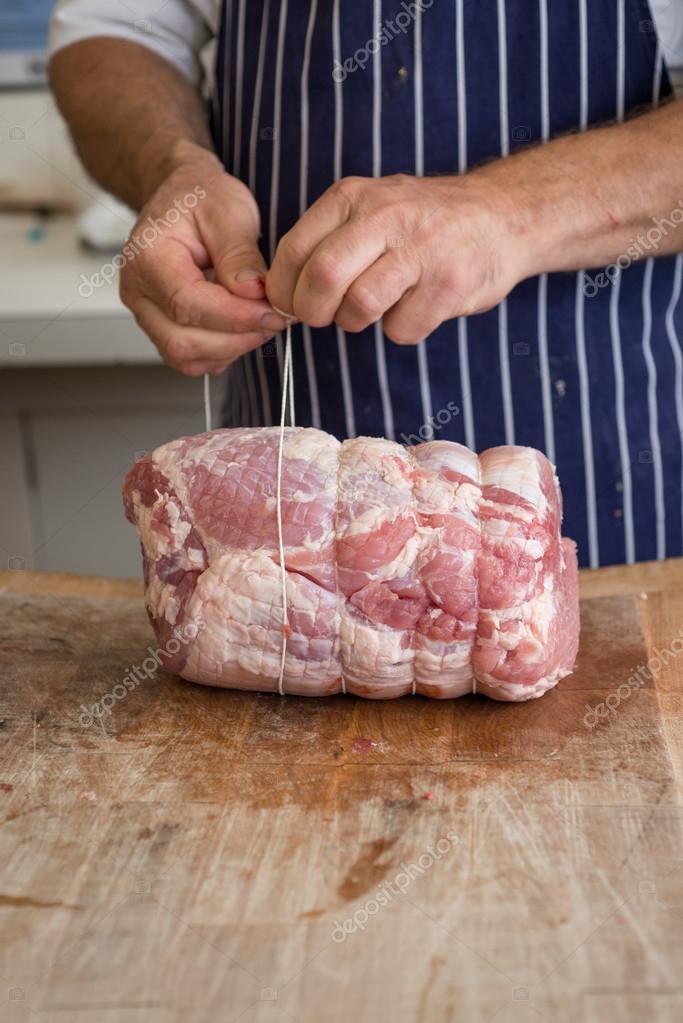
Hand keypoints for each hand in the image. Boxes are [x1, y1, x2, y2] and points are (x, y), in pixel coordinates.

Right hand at [120, 146, 286, 375]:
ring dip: (231, 349)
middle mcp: (138, 291)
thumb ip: (239, 254)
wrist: (182, 196)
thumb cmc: (200, 197)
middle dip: (236, 339)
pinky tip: (242, 328)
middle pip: (183, 341)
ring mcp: (147, 314)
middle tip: (274, 320)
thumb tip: (253, 292)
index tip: (273, 313)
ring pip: (185, 357)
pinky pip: (190, 359)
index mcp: (147, 257)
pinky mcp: (162, 329)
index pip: (187, 303)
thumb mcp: (228, 209)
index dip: (234, 317)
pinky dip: (221, 352)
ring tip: (260, 322)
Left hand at [266, 173, 527, 343]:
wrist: (500, 216)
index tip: (291, 305)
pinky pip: (401, 329)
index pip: (293, 251)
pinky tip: (414, 308)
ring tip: (373, 308)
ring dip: (357, 322)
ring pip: (360, 307)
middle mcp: (385, 217)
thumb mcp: (369, 209)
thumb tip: (277, 294)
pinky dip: (400, 330)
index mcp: (353, 197)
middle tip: (324, 318)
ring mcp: (421, 250)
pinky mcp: (449, 284)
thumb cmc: (422, 223)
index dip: (283, 291)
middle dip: (313, 313)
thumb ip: (326, 241)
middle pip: (322, 280)